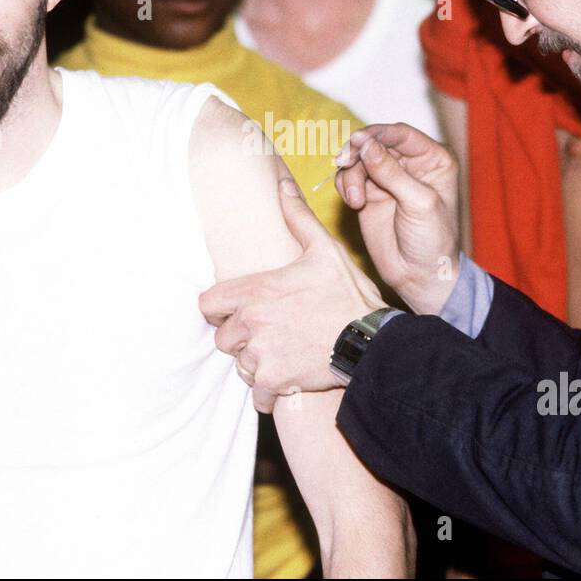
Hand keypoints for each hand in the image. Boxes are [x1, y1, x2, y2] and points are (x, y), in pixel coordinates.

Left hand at [200, 177, 384, 412]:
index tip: (238, 311)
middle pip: (222, 339)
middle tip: (269, 335)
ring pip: (241, 366)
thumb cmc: (348, 295)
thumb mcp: (325, 251)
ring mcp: (262, 355)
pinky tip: (290, 378)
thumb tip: (282, 186)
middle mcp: (252, 324)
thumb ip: (298, 219)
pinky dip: (271, 392)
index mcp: (257, 291)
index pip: (208, 304)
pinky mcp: (275, 382)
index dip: (220, 309)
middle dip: (241, 339)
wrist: (372, 342)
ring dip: (257, 364)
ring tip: (284, 354)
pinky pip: (258, 394)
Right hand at [334, 124, 460, 314]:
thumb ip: (392, 173)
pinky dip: (345, 186)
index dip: (378, 134)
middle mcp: (410, 164)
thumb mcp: (418, 203)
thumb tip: (365, 145)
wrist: (419, 275)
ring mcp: (388, 178)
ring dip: (350, 175)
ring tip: (355, 200)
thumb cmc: (433, 240)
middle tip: (343, 162)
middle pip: (375, 143)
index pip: (401, 134)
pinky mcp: (369, 193)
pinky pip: (349, 177)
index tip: (357, 140)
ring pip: (358, 160)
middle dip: (357, 153)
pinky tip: (354, 203)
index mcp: (433, 159)